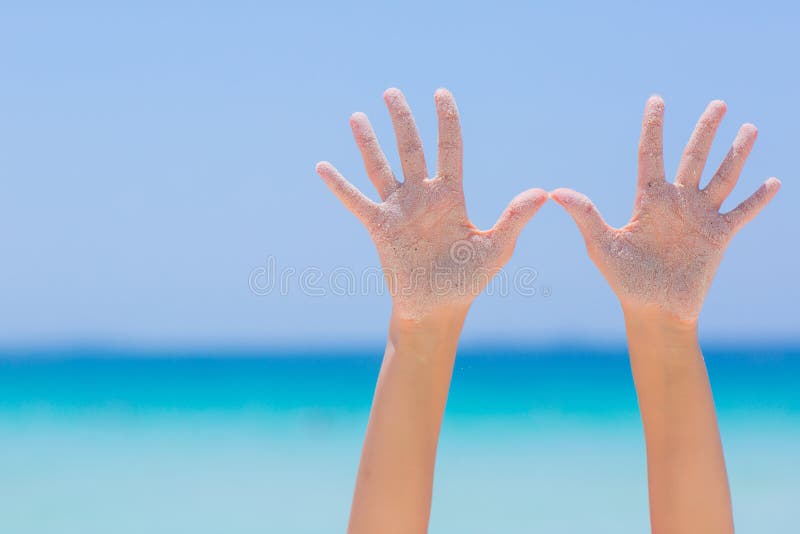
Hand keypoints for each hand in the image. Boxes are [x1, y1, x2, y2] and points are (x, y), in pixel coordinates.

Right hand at [316, 88, 546, 319]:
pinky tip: (323, 166)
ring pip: (381, 168)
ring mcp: (398, 210)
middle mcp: (422, 196)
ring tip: (357, 116)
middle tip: (392, 92)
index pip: (449, 149)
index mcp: (451, 196)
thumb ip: (514, 219)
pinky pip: (356, 202)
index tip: (440, 93)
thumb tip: (541, 193)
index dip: (446, 121)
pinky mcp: (379, 228)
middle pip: (412, 149)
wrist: (438, 309)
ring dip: (369, 143)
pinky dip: (340, 185)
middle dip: (402, 121)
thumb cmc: (468, 280)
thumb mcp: (496, 248)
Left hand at [551, 96, 779, 323]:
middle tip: (718, 104)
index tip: (656, 100)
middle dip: (706, 131)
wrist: (654, 311)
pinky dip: (757, 199)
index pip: (650, 155)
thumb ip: (585, 216)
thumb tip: (556, 192)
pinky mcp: (719, 236)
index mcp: (649, 201)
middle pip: (694, 158)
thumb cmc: (625, 280)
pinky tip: (773, 181)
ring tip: (749, 128)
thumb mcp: (602, 245)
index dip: (653, 128)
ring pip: (722, 177)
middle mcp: (676, 203)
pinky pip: (742, 213)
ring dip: (736, 154)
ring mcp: (700, 218)